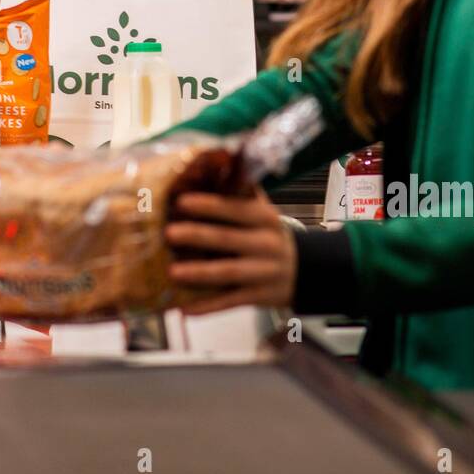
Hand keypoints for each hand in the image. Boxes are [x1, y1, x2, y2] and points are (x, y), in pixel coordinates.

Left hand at [167, 187, 297, 313]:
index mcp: (264, 218)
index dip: (208, 205)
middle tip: (168, 233)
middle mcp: (265, 244)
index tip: (182, 201)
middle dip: (197, 235)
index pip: (234, 209)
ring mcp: (263, 272)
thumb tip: (210, 165)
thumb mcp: (262, 212)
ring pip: (228, 273)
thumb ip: (239, 194)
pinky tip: (184, 308)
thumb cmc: (270, 235)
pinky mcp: (258, 296)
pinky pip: (230, 302)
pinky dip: (207, 306)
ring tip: (171, 273)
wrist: (305, 270)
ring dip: (199, 273)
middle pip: (227, 239)